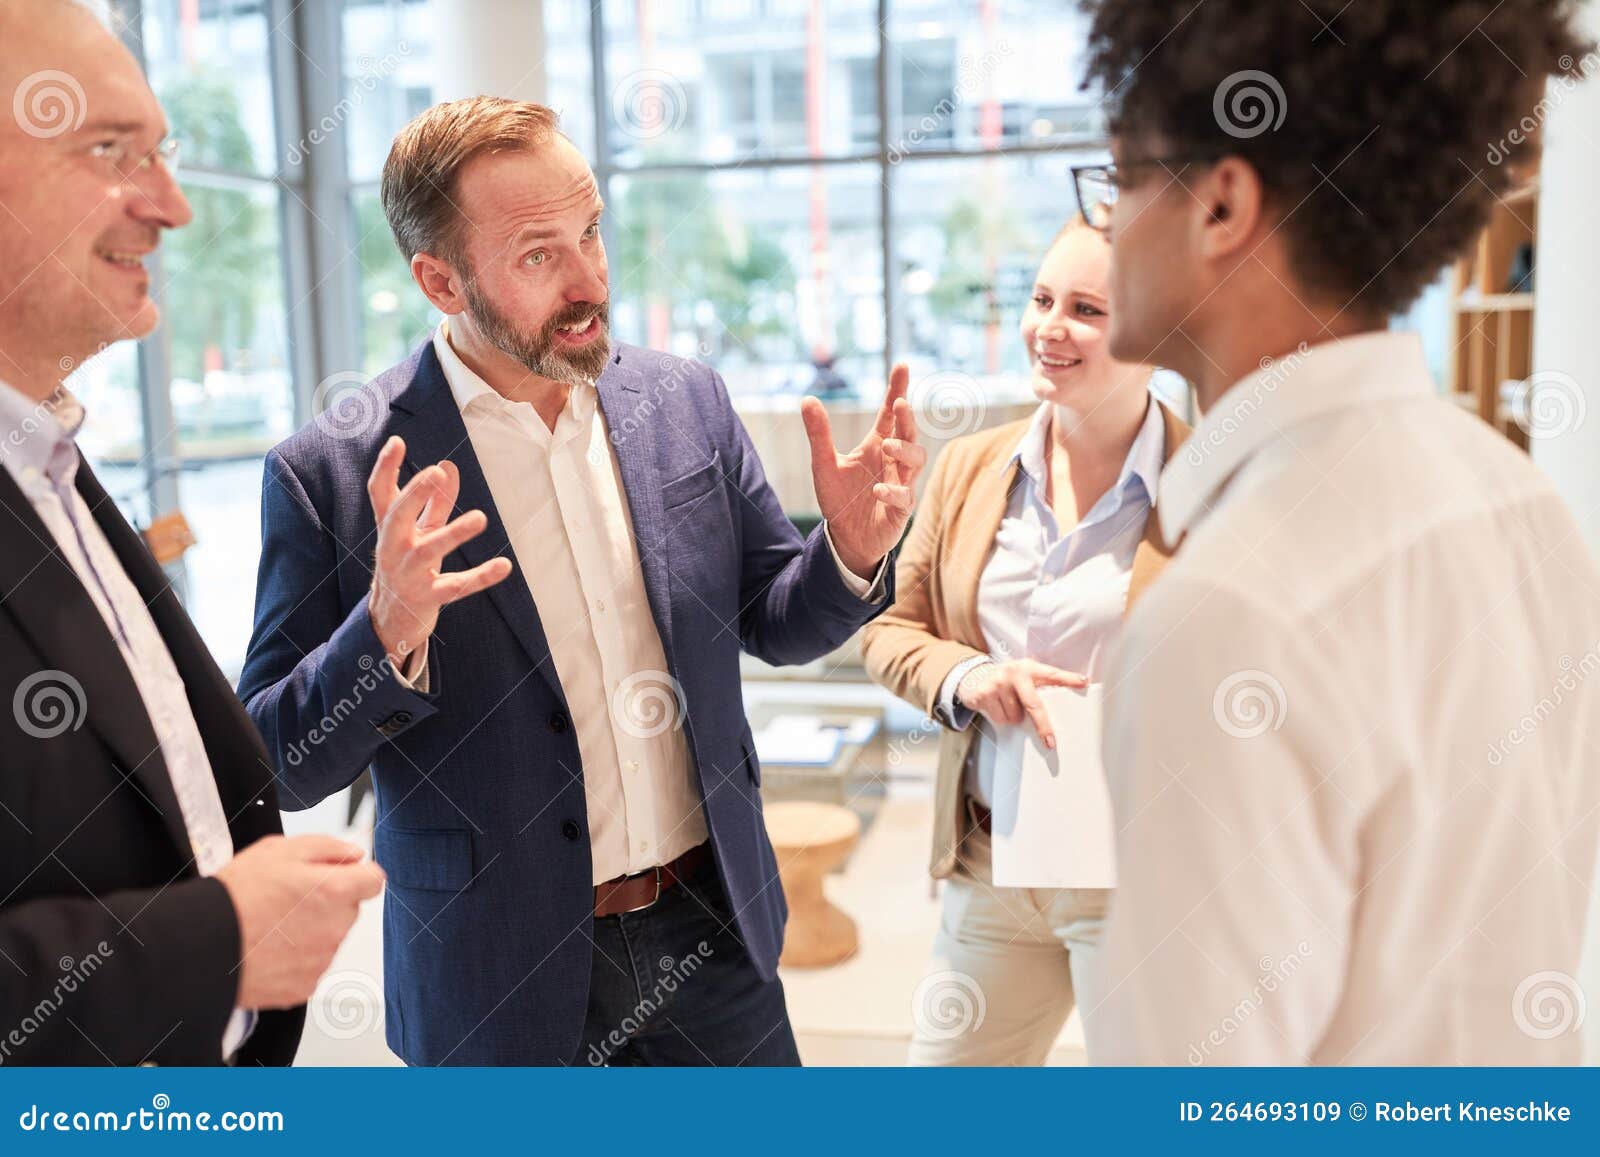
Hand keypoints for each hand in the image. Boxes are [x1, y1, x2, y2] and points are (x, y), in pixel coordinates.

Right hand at [216, 835, 385, 1009]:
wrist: (201, 945)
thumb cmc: (235, 896)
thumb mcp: (279, 850)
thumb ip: (327, 847)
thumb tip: (355, 855)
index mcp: (334, 891)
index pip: (374, 881)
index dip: (357, 876)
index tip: (341, 876)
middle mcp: (335, 929)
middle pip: (349, 910)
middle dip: (328, 902)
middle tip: (289, 899)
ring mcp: (320, 961)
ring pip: (329, 938)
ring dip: (311, 931)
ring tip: (271, 925)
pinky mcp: (303, 987)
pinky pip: (310, 966)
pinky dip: (295, 959)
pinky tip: (268, 949)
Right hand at [367, 436, 511, 662]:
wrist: (390, 620)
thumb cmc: (407, 565)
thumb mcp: (419, 531)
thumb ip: (435, 501)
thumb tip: (449, 466)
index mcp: (389, 527)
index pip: (380, 493)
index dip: (386, 467)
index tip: (397, 441)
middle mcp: (393, 547)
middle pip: (398, 516)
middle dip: (414, 493)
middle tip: (435, 471)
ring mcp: (408, 574)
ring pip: (429, 551)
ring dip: (454, 533)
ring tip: (480, 518)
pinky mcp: (428, 597)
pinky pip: (456, 586)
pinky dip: (481, 576)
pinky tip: (504, 566)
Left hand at [801, 363, 925, 578]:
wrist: (845, 538)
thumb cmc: (840, 498)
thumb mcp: (823, 464)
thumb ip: (819, 434)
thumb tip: (807, 399)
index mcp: (877, 446)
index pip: (890, 415)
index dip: (897, 390)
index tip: (901, 365)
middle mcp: (892, 462)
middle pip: (909, 433)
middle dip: (907, 418)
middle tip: (900, 404)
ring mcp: (900, 484)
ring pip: (916, 462)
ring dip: (906, 451)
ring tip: (888, 446)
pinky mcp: (900, 510)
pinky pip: (905, 498)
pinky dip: (894, 492)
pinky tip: (877, 490)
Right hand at [956, 660, 1087, 749]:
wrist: (971, 675)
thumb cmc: (1005, 681)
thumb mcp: (1021, 677)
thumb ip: (1036, 687)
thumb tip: (1054, 713)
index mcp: (1028, 668)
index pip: (1051, 674)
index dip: (1068, 678)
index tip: (1084, 682)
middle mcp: (1013, 673)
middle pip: (1034, 705)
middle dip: (1043, 726)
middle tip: (1050, 742)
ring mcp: (997, 683)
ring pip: (1015, 716)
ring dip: (1013, 717)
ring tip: (1006, 705)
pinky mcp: (983, 694)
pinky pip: (999, 719)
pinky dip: (999, 718)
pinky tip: (994, 706)